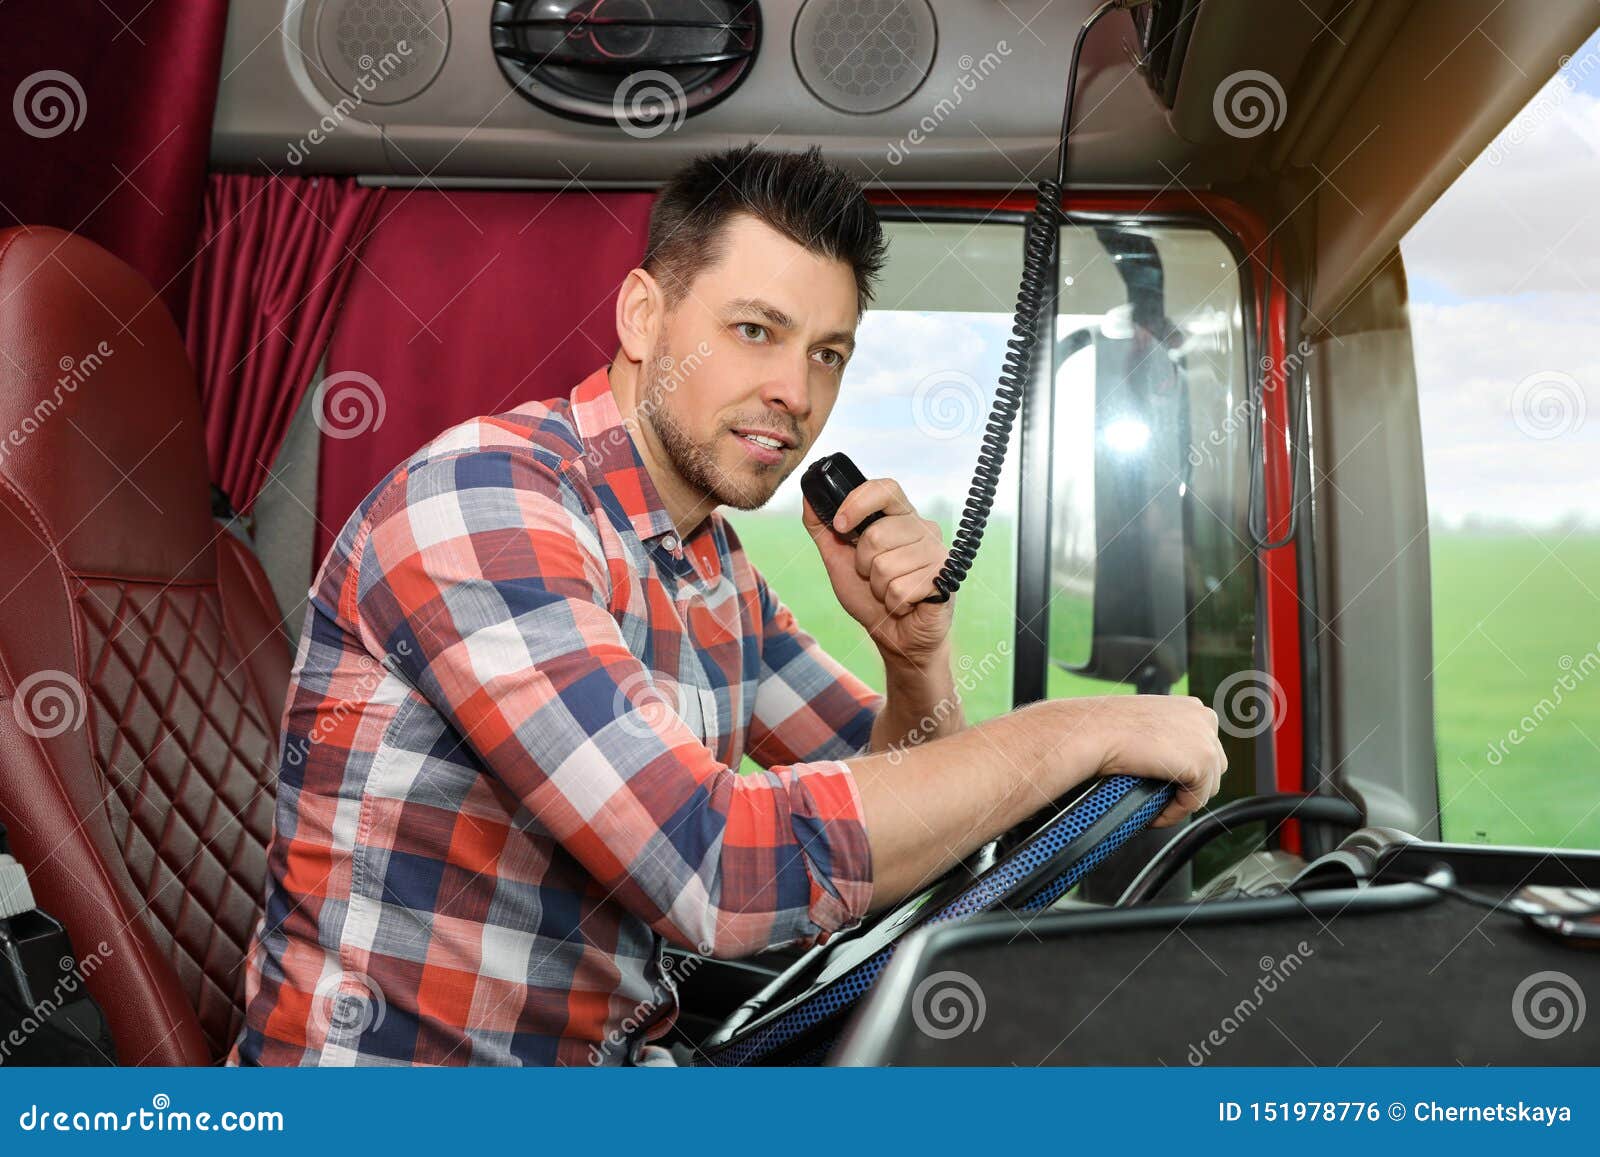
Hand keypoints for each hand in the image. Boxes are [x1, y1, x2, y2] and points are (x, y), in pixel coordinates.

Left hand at [802, 477, 952, 663]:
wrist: (897, 637)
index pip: (884, 489)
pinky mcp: (944, 577)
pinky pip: (901, 589)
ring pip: (886, 565)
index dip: (857, 503)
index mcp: (899, 516)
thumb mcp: (838, 559)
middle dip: (864, 565)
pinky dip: (894, 603)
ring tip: (891, 592)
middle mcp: (923, 528)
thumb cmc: (870, 596)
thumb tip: (808, 495)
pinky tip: (906, 604)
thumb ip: (823, 528)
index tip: (840, 526)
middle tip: (875, 577)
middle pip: (876, 534)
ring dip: (879, 588)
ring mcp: (936, 551)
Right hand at [1054, 695, 1226, 827]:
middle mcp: (1205, 718)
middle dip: (1190, 785)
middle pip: (1213, 767)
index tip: (1165, 784)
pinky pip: (1195, 801)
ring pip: (1207, 786)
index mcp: (1191, 707)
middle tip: (1162, 798)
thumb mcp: (1142, 723)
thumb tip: (1164, 759)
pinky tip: (1155, 814)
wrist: (1095, 732)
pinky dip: (1175, 812)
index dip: (1186, 769)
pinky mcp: (1203, 763)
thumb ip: (1163, 735)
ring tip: (1157, 806)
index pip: (1203, 747)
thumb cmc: (1105, 726)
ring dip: (1183, 800)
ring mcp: (1207, 739)